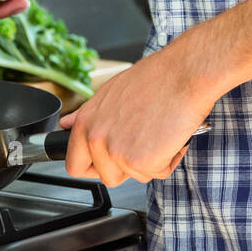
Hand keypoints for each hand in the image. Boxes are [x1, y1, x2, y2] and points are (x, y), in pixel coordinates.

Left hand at [58, 48, 213, 186]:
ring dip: (151, 161)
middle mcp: (97, 138)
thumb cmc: (156, 78)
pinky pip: (158, 172)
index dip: (93, 168)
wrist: (184, 73)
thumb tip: (66, 124)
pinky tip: (171, 134)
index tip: (106, 163)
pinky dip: (169, 159)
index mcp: (86, 121)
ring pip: (135, 176)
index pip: (75, 165)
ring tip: (159, 131)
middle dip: (127, 166)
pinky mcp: (142, 161)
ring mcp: (118, 152)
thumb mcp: (111, 92)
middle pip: (107, 177)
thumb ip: (88, 114)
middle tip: (143, 140)